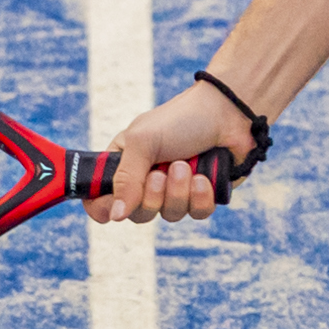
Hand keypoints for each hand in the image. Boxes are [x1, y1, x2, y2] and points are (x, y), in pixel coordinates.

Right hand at [86, 84, 251, 225]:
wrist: (227, 113)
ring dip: (179, 192)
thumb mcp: (143, 142)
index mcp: (124, 164)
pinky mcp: (202, 196)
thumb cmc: (181, 120)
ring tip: (186, 165)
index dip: (104, 209)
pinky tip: (204, 177)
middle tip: (160, 174)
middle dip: (152, 197)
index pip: (101, 198)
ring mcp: (176, 190)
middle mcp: (147, 181)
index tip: (112, 211)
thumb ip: (125, 179)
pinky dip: (200, 197)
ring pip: (170, 215)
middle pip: (138, 215)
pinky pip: (196, 214)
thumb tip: (115, 216)